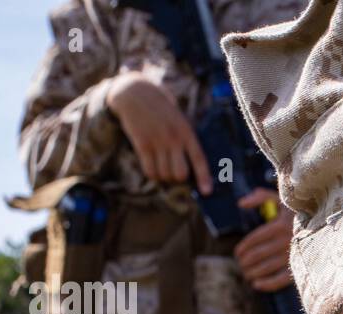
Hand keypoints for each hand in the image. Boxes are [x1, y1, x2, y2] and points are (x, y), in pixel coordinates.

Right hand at [107, 71, 212, 194]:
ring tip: (161, 166)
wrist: (135, 91)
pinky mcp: (142, 143)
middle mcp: (173, 138)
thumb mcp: (179, 119)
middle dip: (178, 179)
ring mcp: (157, 141)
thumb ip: (185, 139)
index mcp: (186, 131)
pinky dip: (152, 174)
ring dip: (164, 176)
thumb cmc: (161, 109)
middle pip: (180, 173)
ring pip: (164, 174)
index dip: (204, 177)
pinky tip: (151, 165)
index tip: (206, 192)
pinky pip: (149, 170)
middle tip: (174, 172)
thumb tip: (189, 168)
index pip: (199, 159)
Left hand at [235, 189, 293, 291]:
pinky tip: (256, 285)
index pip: (255, 238)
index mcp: (281, 224)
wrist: (327, 226)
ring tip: (247, 274)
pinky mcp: (301, 266)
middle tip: (241, 264)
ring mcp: (294, 254)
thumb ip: (261, 197)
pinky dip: (268, 284)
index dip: (243, 247)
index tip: (237, 253)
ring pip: (267, 267)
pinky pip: (282, 279)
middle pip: (258, 254)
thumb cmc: (300, 212)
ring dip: (252, 272)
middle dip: (246, 261)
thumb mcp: (283, 200)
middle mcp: (287, 240)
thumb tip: (240, 204)